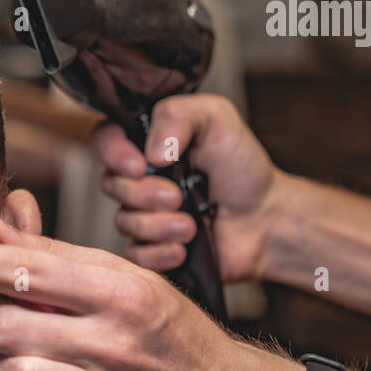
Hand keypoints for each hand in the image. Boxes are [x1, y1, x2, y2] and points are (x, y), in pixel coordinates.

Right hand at [91, 94, 282, 282]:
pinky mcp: (150, 248)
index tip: (139, 164)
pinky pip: (134, 255)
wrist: (266, 219)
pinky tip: (184, 248)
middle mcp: (140, 177)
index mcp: (147, 142)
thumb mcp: (216, 119)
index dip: (113, 152)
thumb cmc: (243, 168)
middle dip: (144, 194)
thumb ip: (178, 114)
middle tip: (179, 197)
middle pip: (109, 184)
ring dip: (159, 225)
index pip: (104, 138)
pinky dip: (159, 253)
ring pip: (123, 222)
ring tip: (191, 226)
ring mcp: (143, 214)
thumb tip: (150, 151)